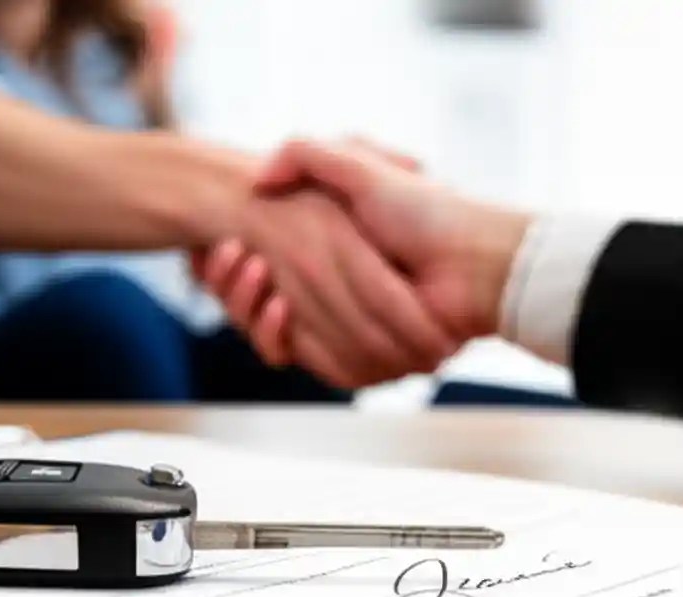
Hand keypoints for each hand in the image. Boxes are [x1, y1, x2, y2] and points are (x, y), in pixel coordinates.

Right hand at [197, 139, 532, 370]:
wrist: (472, 261)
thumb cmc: (425, 211)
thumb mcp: (359, 165)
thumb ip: (308, 155)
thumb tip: (257, 178)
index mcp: (326, 252)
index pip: (258, 264)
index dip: (229, 259)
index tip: (210, 243)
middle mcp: (327, 289)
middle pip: (251, 298)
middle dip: (227, 280)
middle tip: (213, 255)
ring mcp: (336, 323)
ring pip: (263, 326)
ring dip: (241, 301)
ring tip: (247, 268)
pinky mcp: (349, 355)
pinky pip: (295, 356)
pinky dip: (272, 334)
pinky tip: (274, 304)